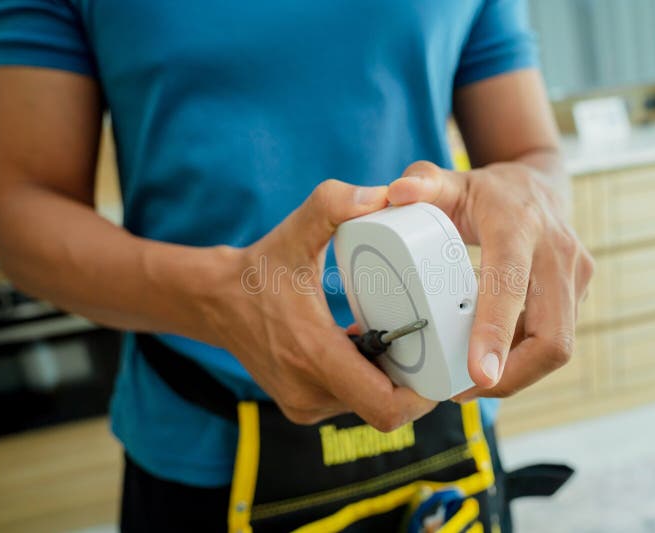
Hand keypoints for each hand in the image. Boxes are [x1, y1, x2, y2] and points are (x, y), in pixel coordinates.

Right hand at [203, 180, 435, 429]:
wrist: (215, 301)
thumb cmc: (259, 269)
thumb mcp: (296, 230)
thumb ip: (334, 204)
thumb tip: (381, 195)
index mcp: (314, 356)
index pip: (384, 407)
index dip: (422, 396)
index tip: (439, 364)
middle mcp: (310, 392)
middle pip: (385, 408)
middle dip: (412, 382)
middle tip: (426, 343)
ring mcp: (305, 404)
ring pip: (368, 406)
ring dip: (388, 380)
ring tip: (399, 340)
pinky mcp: (303, 406)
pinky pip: (351, 401)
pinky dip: (367, 380)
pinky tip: (370, 346)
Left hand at [387, 161, 593, 400]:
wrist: (538, 185)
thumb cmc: (486, 191)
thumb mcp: (452, 181)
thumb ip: (421, 184)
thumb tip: (393, 194)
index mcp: (519, 226)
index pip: (510, 284)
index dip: (496, 331)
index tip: (478, 374)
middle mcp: (558, 253)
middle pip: (552, 338)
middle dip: (511, 377)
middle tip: (461, 392)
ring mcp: (575, 276)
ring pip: (556, 347)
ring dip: (516, 375)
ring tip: (467, 384)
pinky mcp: (578, 294)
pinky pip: (554, 339)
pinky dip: (523, 359)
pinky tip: (488, 363)